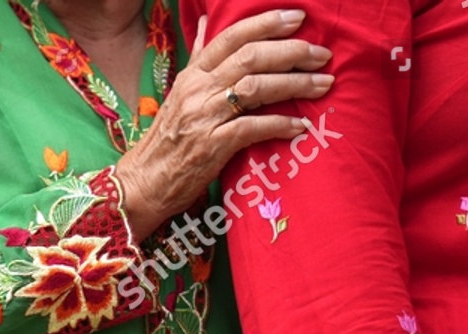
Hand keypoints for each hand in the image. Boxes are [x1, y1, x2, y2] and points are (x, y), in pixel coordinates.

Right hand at [116, 9, 332, 238]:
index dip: (267, 23)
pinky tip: (300, 126)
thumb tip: (208, 22)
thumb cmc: (167, 140)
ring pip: (256, 88)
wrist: (145, 182)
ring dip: (295, 85)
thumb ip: (199, 57)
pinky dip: (280, 125)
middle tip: (322, 55)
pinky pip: (253, 128)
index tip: (299, 18)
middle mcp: (198, 90)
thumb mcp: (180, 92)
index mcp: (193, 74)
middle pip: (251, 57)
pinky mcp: (212, 146)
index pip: (232, 37)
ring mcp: (204, 117)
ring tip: (323, 84)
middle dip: (292, 52)